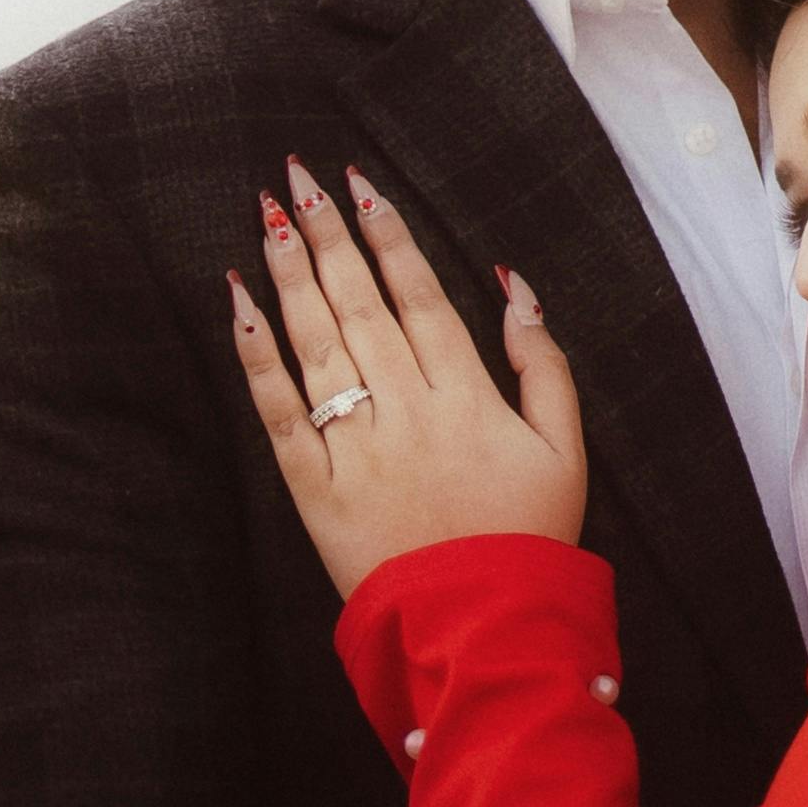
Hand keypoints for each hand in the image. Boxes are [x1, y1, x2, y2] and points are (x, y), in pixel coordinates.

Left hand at [229, 165, 585, 598]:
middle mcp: (406, 407)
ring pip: (317, 342)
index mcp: (466, 393)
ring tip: (269, 217)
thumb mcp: (567, 448)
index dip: (387, 235)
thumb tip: (514, 287)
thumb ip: (542, 363)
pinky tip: (240, 305)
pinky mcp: (317, 490)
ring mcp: (357, 447)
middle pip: (359, 302)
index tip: (359, 185)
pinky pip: (280, 413)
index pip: (418, 293)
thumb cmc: (529, 538)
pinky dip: (258, 357)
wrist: (482, 630)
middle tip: (298, 176)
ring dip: (290, 274)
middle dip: (327, 233)